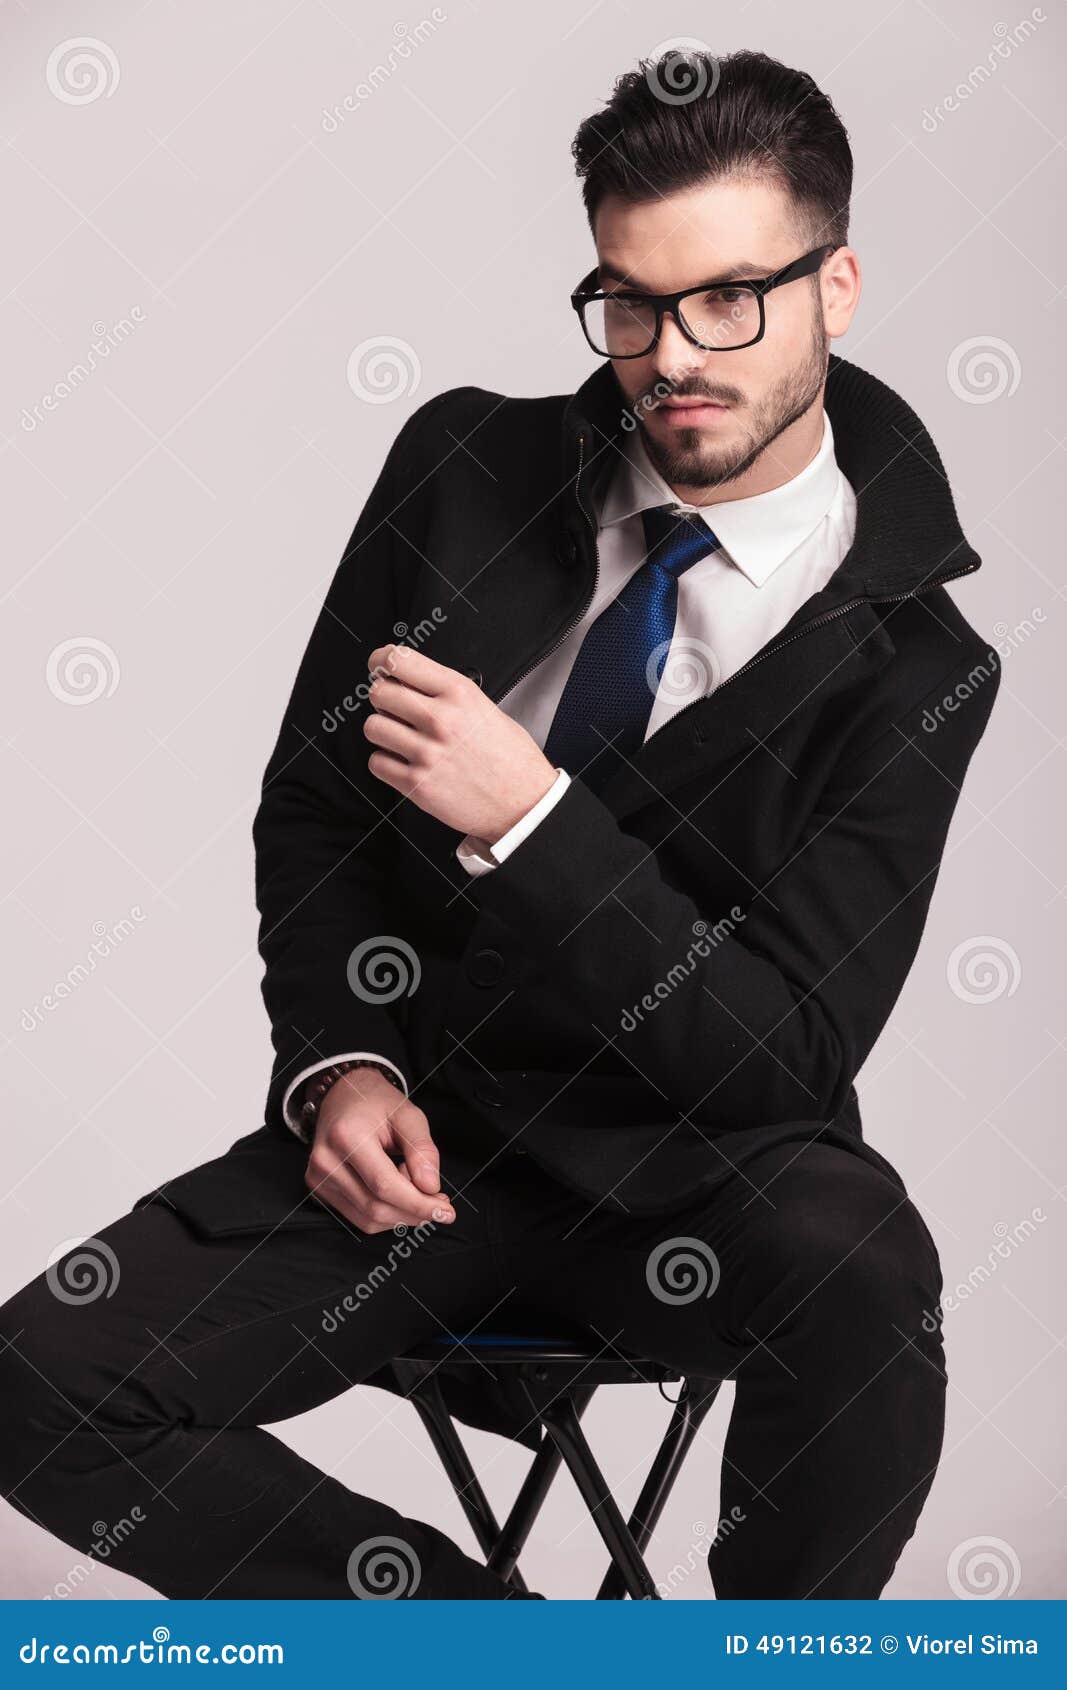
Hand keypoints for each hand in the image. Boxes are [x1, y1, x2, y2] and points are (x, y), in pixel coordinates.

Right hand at [303, 1066, 455, 1233]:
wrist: (342, 1093)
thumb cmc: (376, 1102)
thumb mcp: (408, 1114)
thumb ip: (422, 1149)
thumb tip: (430, 1188)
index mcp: (346, 1136)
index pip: (385, 1186)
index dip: (418, 1204)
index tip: (446, 1211)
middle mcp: (325, 1161)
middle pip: (376, 1207)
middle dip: (413, 1212)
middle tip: (440, 1203)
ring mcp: (317, 1177)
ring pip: (367, 1219)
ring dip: (401, 1215)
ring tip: (417, 1191)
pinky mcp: (319, 1189)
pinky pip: (358, 1217)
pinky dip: (385, 1214)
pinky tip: (397, 1193)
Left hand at [363, 643, 558, 843]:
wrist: (524, 803)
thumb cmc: (511, 758)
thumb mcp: (486, 708)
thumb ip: (446, 692)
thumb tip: (409, 680)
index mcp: (459, 693)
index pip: (400, 660)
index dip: (381, 659)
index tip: (379, 664)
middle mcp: (441, 720)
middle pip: (379, 692)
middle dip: (382, 698)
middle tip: (392, 706)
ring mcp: (428, 753)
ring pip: (373, 727)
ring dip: (382, 731)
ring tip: (400, 737)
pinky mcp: (417, 784)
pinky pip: (377, 763)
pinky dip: (385, 762)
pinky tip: (403, 762)